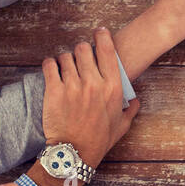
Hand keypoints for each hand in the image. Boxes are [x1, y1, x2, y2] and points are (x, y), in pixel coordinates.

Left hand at [41, 26, 140, 170]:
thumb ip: (130, 110)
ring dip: (65, 59)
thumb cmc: (99, 140)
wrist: (74, 153)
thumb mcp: (121, 126)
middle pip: (84, 48)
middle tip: (79, 57)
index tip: (99, 32)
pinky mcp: (54, 90)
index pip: (107, 51)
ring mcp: (72, 86)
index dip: (102, 36)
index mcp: (112, 88)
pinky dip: (50, 64)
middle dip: (81, 50)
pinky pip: (49, 65)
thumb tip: (135, 101)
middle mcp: (93, 83)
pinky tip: (52, 69)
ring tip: (65, 67)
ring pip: (66, 56)